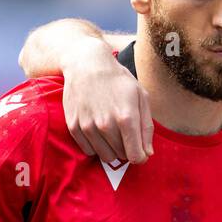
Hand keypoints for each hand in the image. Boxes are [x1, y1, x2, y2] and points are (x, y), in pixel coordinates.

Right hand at [63, 40, 153, 163]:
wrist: (87, 64)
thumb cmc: (118, 80)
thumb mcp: (141, 97)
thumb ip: (146, 127)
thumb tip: (148, 153)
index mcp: (127, 118)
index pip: (136, 155)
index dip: (141, 156)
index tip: (141, 151)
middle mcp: (106, 125)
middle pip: (122, 156)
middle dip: (127, 149)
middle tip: (126, 133)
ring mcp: (88, 126)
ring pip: (105, 156)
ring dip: (112, 149)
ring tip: (113, 131)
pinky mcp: (73, 126)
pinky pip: (88, 150)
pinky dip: (96, 145)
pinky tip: (99, 131)